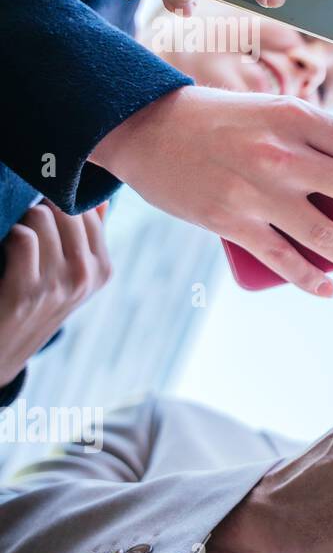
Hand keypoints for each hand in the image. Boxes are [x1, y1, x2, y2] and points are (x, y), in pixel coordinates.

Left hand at [0, 203, 110, 386]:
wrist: (3, 353)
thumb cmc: (36, 306)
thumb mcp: (72, 277)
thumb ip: (88, 238)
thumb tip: (102, 199)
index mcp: (102, 270)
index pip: (90, 212)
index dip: (64, 201)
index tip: (47, 206)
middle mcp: (85, 277)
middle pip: (65, 210)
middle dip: (42, 208)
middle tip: (26, 223)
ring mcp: (58, 285)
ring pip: (42, 218)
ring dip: (22, 219)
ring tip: (15, 234)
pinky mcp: (27, 291)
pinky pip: (23, 238)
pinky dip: (9, 235)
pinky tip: (5, 247)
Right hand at [90, 86, 332, 295]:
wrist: (144, 126)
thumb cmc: (225, 120)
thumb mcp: (277, 114)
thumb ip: (319, 145)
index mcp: (299, 117)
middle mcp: (283, 154)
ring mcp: (257, 192)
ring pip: (329, 236)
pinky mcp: (232, 223)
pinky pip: (283, 259)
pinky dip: (310, 279)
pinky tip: (332, 289)